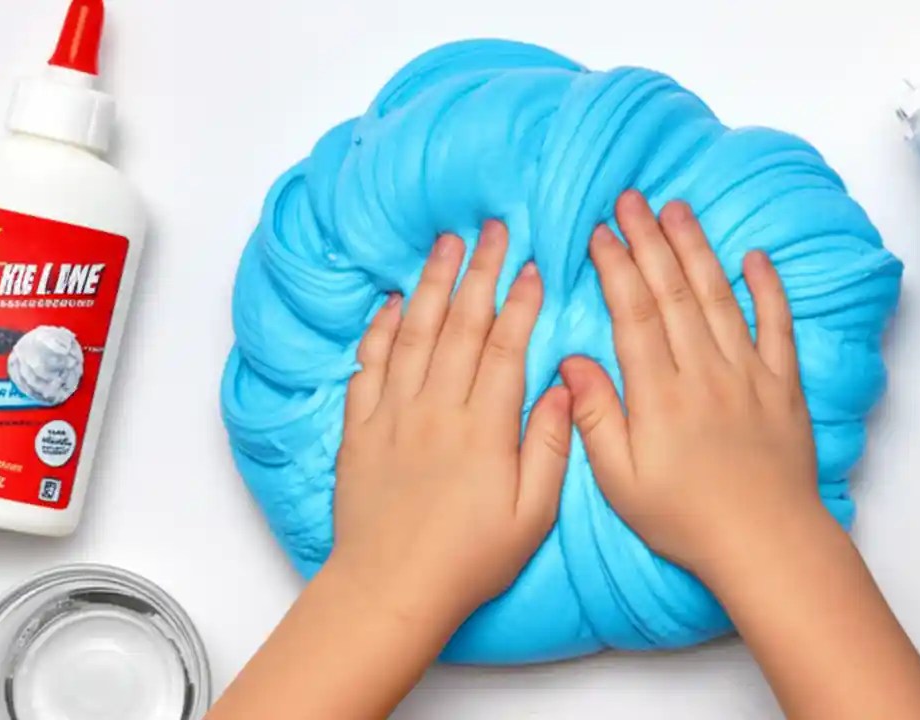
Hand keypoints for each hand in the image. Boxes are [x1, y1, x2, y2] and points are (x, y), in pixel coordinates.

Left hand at [331, 220, 571, 632]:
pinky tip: (389, 303)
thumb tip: (560, 387)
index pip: (507, 346)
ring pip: (413, 333)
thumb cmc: (469, 559)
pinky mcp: (359, 429)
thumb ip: (549, 446)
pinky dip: (378, 329)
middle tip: (491, 229)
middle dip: (480, 271)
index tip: (532, 266)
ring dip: (431, 284)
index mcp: (485, 427)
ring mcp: (393, 414)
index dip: (521, 302)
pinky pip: (368, 365)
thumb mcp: (533, 514)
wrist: (391, 588)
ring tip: (445, 245)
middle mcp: (438, 409)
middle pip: (461, 324)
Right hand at [561, 191, 823, 585]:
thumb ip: (595, 417)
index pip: (634, 314)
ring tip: (677, 209)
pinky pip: (777, 326)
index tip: (600, 232)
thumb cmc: (686, 519)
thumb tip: (571, 361)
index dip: (616, 267)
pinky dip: (768, 288)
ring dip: (697, 249)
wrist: (766, 541)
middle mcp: (704, 372)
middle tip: (631, 198)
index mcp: (659, 394)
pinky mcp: (782, 385)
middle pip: (673, 293)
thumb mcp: (621, 481)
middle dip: (649, 240)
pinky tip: (755, 256)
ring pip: (720, 297)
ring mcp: (748, 373)